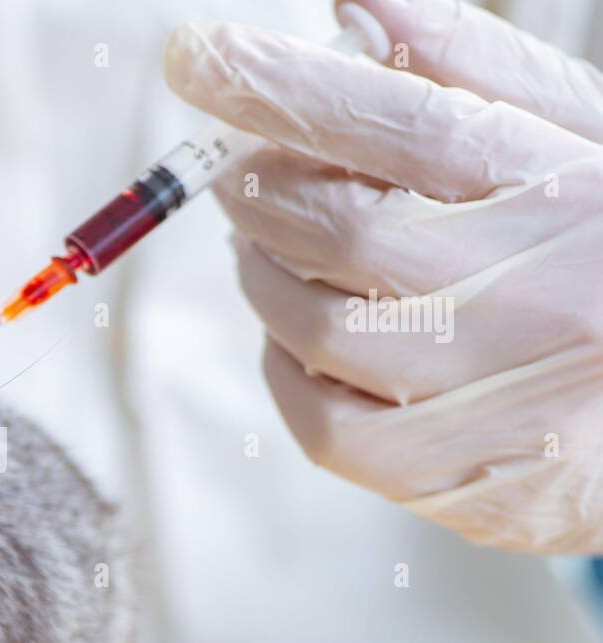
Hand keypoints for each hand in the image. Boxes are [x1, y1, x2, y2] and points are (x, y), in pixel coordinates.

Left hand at [162, 0, 602, 552]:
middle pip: (341, 228)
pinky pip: (319, 420)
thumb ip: (472, 70)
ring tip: (268, 242)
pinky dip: (283, 364)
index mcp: (567, 194)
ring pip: (313, 326)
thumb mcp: (580, 139)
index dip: (284, 87)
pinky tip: (300, 333)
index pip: (401, 124)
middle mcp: (532, 298)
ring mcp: (490, 398)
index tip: (197, 55)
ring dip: (261, 271)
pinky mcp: (449, 477)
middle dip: (260, 187)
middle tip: (240, 167)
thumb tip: (357, 5)